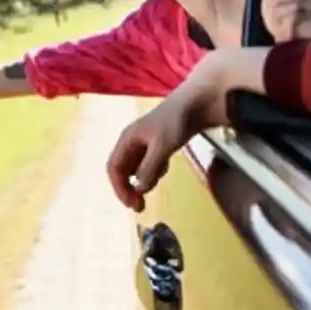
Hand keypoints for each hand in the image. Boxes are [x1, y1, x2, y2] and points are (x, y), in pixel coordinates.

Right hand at [105, 60, 225, 211]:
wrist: (196, 103)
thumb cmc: (176, 121)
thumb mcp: (162, 146)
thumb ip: (149, 169)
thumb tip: (139, 189)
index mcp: (127, 140)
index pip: (114, 169)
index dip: (119, 188)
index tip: (132, 203)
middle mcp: (132, 142)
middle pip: (123, 170)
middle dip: (129, 189)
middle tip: (141, 206)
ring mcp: (145, 142)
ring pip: (136, 168)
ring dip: (142, 181)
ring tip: (156, 184)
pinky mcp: (158, 143)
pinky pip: (149, 163)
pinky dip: (154, 171)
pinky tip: (165, 167)